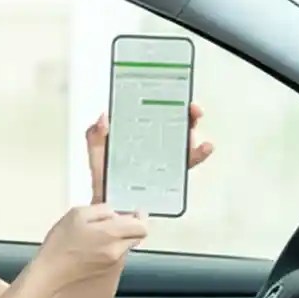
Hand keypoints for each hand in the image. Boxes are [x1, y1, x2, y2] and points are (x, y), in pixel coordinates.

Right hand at [36, 204, 148, 286]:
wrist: (51, 272)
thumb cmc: (60, 243)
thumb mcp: (77, 214)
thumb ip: (101, 210)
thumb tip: (114, 214)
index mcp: (111, 234)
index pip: (141, 227)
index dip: (141, 217)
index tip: (136, 211)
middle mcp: (117, 250)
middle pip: (136, 236)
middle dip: (130, 226)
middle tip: (117, 219)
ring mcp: (113, 262)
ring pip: (126, 244)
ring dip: (119, 236)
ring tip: (98, 231)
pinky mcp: (106, 269)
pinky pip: (116, 253)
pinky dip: (111, 246)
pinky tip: (93, 243)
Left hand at [86, 102, 214, 204]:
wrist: (111, 204)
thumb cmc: (106, 177)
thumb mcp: (96, 151)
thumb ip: (95, 134)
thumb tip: (104, 117)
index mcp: (141, 132)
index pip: (158, 112)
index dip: (168, 100)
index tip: (174, 92)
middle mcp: (157, 142)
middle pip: (178, 123)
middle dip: (188, 112)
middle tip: (191, 109)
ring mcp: (167, 157)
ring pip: (187, 140)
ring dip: (194, 130)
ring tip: (194, 125)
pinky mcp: (173, 174)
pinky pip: (190, 162)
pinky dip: (200, 153)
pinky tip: (203, 147)